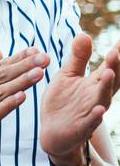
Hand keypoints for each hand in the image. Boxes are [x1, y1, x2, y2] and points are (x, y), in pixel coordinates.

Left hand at [40, 33, 118, 163]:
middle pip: (109, 81)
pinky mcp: (81, 128)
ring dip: (106, 87)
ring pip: (102, 99)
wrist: (52, 131)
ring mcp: (91, 112)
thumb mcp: (67, 76)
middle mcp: (97, 96)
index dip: (116, 54)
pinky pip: (90, 123)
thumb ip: (77, 58)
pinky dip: (95, 117)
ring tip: (108, 73)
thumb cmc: (63, 101)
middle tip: (115, 52)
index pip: (108, 66)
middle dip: (113, 67)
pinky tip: (99, 111)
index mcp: (94, 83)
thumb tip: (84, 34)